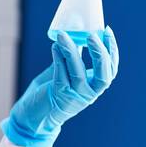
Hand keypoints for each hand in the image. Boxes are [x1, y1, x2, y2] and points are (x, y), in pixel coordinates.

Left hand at [1, 27, 118, 146]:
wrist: (33, 116)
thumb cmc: (49, 92)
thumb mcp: (65, 73)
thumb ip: (71, 58)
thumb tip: (74, 35)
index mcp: (94, 86)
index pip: (111, 68)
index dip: (112, 49)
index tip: (107, 30)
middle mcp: (89, 94)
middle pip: (104, 74)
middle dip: (100, 53)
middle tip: (91, 35)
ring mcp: (75, 97)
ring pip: (78, 73)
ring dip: (71, 51)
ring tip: (62, 36)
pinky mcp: (60, 97)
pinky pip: (61, 75)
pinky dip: (58, 59)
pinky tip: (54, 47)